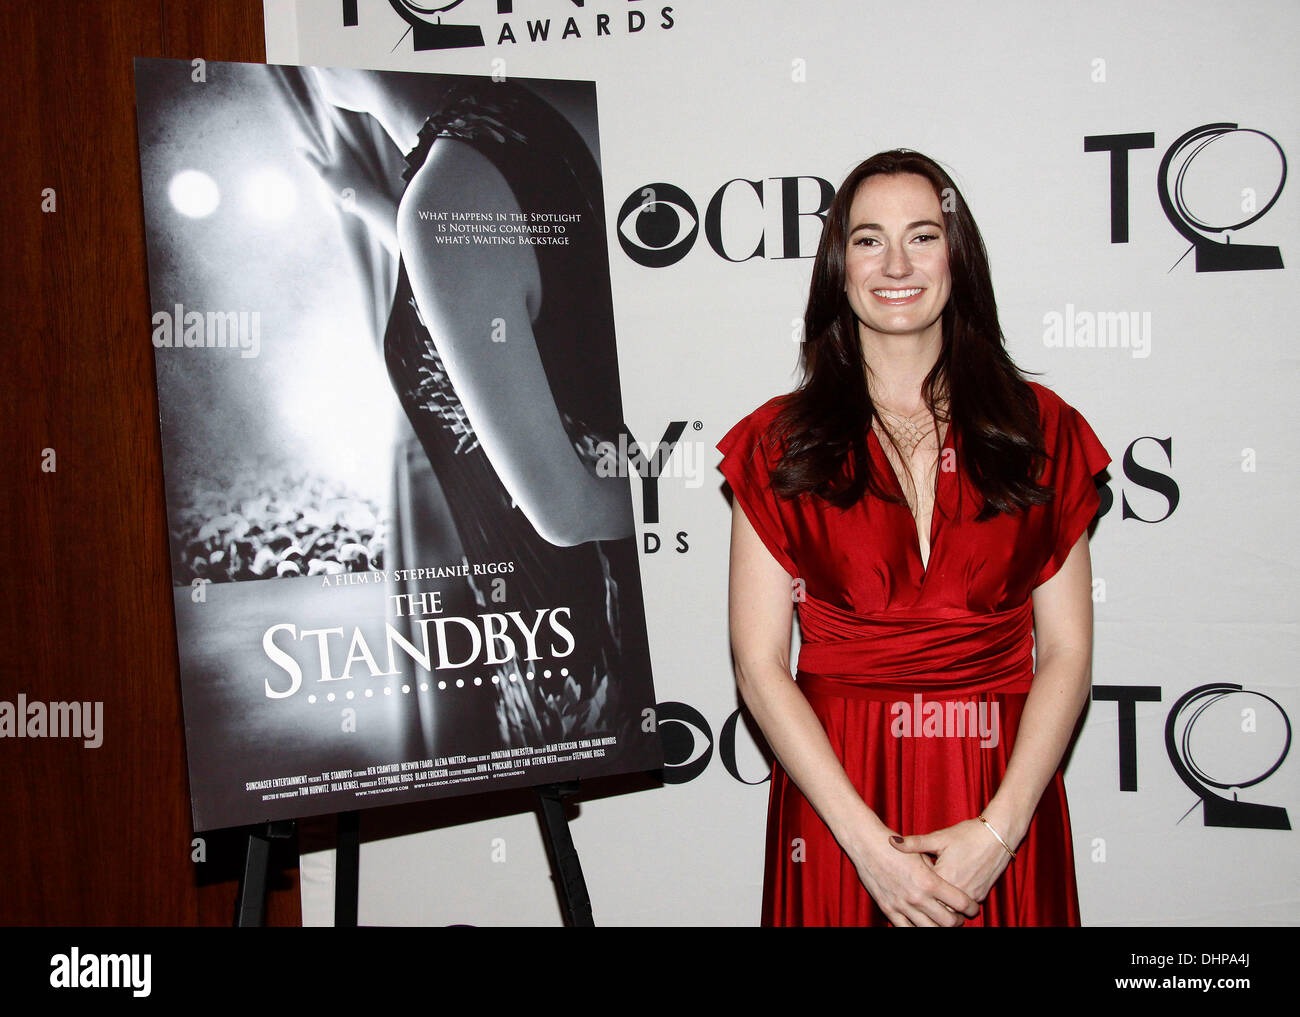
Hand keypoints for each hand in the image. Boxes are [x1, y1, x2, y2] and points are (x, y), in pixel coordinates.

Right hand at [847, 827, 979, 926]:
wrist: (865, 843)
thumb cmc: (894, 845)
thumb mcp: (921, 854)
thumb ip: (937, 873)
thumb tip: (951, 886)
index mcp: (929, 881)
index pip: (961, 903)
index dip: (971, 908)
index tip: (973, 907)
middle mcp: (917, 897)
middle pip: (948, 921)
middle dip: (958, 921)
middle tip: (960, 917)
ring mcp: (902, 905)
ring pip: (929, 929)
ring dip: (940, 927)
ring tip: (942, 922)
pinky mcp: (888, 909)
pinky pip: (906, 929)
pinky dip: (918, 929)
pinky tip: (923, 925)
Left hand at [890, 818, 1013, 905]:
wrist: (998, 835)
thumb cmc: (968, 834)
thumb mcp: (939, 838)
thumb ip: (914, 843)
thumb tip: (891, 841)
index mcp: (944, 877)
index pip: (923, 895)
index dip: (913, 892)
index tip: (905, 888)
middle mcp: (958, 890)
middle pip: (938, 909)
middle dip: (928, 905)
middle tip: (917, 899)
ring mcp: (971, 895)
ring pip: (952, 911)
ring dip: (942, 907)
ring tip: (931, 899)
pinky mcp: (981, 895)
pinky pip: (965, 907)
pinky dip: (955, 904)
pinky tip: (948, 894)